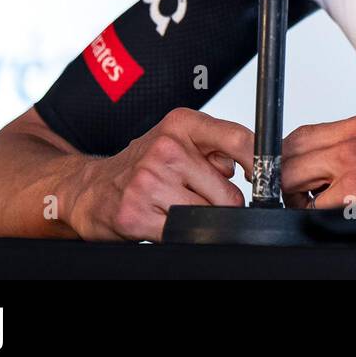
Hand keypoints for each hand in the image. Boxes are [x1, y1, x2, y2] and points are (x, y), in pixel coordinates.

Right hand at [65, 107, 252, 240]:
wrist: (92, 188)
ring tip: (176, 204)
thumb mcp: (180, 139)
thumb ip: (218, 146)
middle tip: (197, 195)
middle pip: (227, 191)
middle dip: (221, 201)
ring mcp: (149, 182)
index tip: (263, 179)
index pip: (237, 139)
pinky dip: (179, 232)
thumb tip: (256, 167)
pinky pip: (182, 233)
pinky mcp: (137, 214)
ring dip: (200, 218)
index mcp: (181, 124)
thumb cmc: (144, 163)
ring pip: (208, 215)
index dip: (259, 164)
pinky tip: (162, 217)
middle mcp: (165, 149)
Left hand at [278, 113, 355, 209]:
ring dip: (302, 197)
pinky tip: (342, 214)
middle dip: (288, 178)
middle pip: (291, 156)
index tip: (289, 167)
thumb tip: (319, 156)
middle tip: (300, 193)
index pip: (301, 134)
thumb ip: (352, 142)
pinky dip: (321, 215)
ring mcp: (353, 170)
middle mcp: (354, 143)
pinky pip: (316, 209)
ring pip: (296, 182)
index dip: (289, 154)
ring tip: (324, 203)